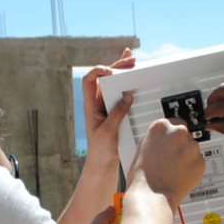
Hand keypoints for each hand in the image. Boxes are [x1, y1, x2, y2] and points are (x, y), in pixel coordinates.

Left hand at [81, 48, 134, 167]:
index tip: (111, 72)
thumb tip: (127, 96)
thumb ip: (117, 113)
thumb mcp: (109, 131)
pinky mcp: (116, 111)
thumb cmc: (101, 149)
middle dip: (117, 67)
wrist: (103, 163)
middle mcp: (98, 103)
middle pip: (104, 78)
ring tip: (134, 61)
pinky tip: (135, 74)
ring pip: (114, 84)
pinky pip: (122, 94)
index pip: (89, 80)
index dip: (98, 71)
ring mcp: (107, 106)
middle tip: (131, 60)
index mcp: (91, 105)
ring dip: (123, 72)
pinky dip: (128, 83)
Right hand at [128, 118, 204, 206]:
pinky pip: (198, 162)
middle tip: (169, 158)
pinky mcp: (201, 161)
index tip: (170, 140)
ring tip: (173, 169)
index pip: (173, 121)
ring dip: (186, 156)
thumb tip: (162, 140)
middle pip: (184, 133)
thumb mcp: (141, 149)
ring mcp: (191, 147)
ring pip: (192, 148)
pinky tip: (179, 175)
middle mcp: (178, 132)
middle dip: (179, 144)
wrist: (152, 196)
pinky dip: (192, 168)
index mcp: (161, 126)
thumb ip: (156, 139)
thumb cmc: (143, 178)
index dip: (171, 134)